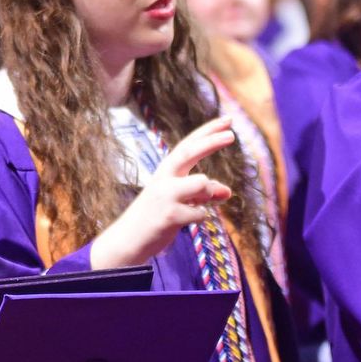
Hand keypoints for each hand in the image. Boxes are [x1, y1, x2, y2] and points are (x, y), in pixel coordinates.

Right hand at [90, 117, 236, 268]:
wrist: (128, 241)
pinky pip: (201, 213)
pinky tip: (184, 223)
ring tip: (198, 205)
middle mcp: (163, 179)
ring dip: (209, 193)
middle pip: (188, 152)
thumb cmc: (155, 217)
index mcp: (165, 172)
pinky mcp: (170, 215)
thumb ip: (202, 193)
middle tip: (232, 135)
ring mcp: (166, 196)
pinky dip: (200, 217)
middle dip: (210, 142)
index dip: (207, 132)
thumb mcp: (180, 200)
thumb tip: (228, 192)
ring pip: (202, 183)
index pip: (187, 145)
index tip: (227, 120)